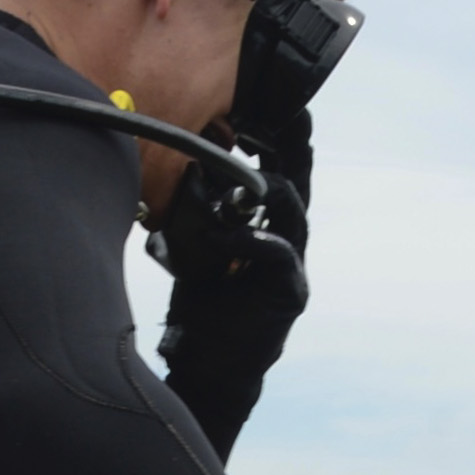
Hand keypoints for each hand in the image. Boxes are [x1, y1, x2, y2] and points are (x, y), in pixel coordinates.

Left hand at [147, 108, 309, 455]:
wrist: (209, 370)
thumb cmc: (201, 311)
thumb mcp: (191, 252)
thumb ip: (193, 216)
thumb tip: (176, 173)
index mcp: (265, 229)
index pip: (278, 175)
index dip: (280, 140)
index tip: (278, 104)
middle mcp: (285, 243)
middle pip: (298, 184)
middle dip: (296, 148)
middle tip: (295, 115)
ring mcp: (291, 268)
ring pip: (294, 215)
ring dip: (274, 190)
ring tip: (252, 175)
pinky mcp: (288, 294)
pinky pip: (277, 255)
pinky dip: (250, 241)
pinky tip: (224, 238)